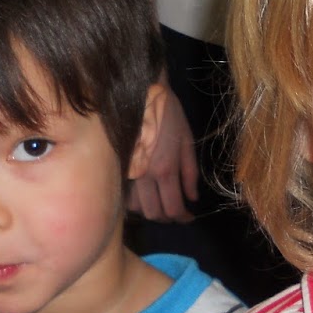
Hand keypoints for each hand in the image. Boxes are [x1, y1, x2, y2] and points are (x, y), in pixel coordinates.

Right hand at [128, 81, 197, 222]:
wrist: (141, 94)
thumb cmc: (169, 115)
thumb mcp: (187, 141)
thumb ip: (190, 173)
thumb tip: (193, 198)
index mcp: (165, 169)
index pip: (173, 208)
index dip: (183, 217)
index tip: (189, 216)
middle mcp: (145, 176)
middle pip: (154, 214)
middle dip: (167, 218)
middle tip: (176, 212)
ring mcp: (129, 172)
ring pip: (137, 208)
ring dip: (151, 211)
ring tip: (161, 204)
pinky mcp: (119, 167)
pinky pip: (125, 195)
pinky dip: (135, 201)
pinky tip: (144, 196)